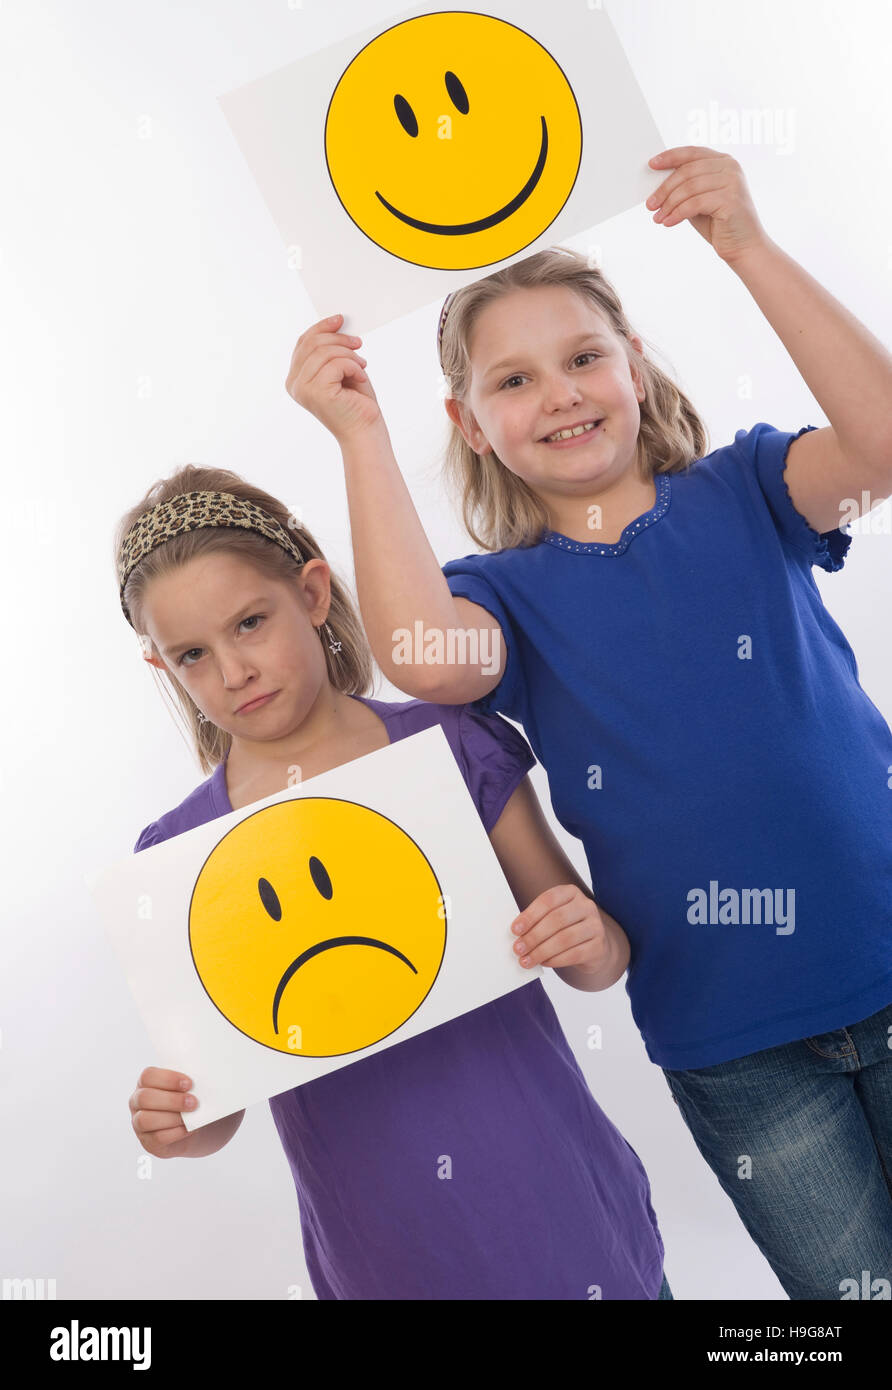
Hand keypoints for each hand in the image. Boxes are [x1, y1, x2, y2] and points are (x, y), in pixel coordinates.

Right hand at [129, 1067, 197, 1157]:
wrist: (191, 1125)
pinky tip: (189, 1129)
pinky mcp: (148, 1142)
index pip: (148, 1076)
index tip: (189, 1083)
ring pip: (146, 1119)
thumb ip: (190, 1081)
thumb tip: (211, 1077)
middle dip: (171, 1100)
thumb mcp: (186, 1086)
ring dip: (172, 1117)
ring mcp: (139, 1123)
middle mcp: (137, 1102)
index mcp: (145, 1083)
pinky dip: (175, 1133)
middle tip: (194, 1102)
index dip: (168, 1079)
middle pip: (145, 1098)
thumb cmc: (188, 1098)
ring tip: (192, 1116)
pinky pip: (157, 1138)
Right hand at [285, 312, 381, 441]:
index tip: (340, 320)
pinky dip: (353, 367)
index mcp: (296, 378)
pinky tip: (360, 377)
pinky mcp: (317, 392)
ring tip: (361, 367)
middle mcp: (294, 384)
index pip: (303, 343)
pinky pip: (337, 364)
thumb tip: (335, 323)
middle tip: (358, 344)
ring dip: (350, 355)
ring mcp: (303, 389)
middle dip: (339, 339)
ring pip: (325, 352)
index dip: (321, 328)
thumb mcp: (341, 370)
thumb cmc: (356, 403)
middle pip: (313, 343)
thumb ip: (331, 350)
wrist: (365, 432)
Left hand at [510, 885, 615, 974]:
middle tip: (518, 948)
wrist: (593, 947)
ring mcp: (596, 925)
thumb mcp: (553, 917)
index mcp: (571, 893)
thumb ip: (537, 921)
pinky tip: (544, 963)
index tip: (515, 930)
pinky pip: (574, 954)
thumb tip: (516, 933)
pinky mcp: (599, 946)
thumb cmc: (566, 929)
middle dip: (534, 936)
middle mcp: (586, 906)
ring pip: (565, 938)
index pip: (548, 900)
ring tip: (526, 960)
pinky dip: (555, 960)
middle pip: (556, 919)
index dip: (530, 915)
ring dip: (541, 951)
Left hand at [646, 147, 768, 263]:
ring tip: (658, 218)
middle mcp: (730, 167)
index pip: (692, 153)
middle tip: (650, 205)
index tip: (651, 165)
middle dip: (665, 189)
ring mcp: (733, 182)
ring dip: (669, 204)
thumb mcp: (698, 200)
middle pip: (687, 171)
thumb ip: (685, 188)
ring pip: (689, 187)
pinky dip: (678, 214)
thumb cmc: (719, 223)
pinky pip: (695, 203)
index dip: (670, 157)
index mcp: (723, 162)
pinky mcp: (731, 200)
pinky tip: (668, 223)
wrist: (743, 246)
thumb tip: (657, 185)